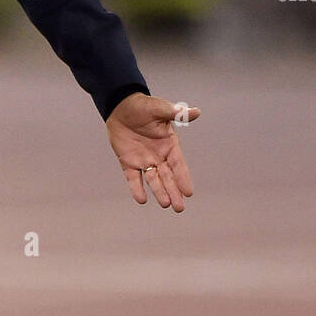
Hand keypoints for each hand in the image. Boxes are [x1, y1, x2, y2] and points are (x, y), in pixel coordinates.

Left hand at [106, 93, 199, 212]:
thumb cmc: (143, 106)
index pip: (178, 165)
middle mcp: (158, 156)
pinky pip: (133, 178)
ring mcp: (144, 160)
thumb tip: (195, 111)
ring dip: (159, 192)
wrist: (120, 107)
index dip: (183, 178)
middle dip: (173, 192)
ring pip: (153, 180)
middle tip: (179, 208)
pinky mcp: (128, 162)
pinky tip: (141, 199)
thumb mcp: (159, 108)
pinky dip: (136, 188)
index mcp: (169, 144)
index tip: (189, 192)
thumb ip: (175, 113)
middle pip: (168, 177)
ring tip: (165, 204)